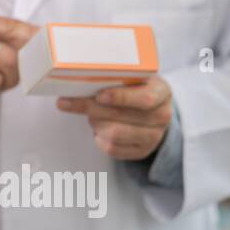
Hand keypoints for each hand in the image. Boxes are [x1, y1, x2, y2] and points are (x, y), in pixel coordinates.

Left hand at [55, 76, 173, 160]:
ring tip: (89, 115)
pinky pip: (112, 149)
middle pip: (121, 116)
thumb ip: (116, 77)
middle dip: (91, 109)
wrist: (153, 110)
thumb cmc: (137, 89)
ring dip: (94, 123)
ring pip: (114, 135)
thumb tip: (80, 77)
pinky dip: (98, 138)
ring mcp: (154, 137)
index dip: (120, 98)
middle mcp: (162, 116)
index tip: (99, 95)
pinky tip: (97, 128)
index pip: (144, 99)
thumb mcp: (135, 77)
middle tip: (68, 102)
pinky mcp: (142, 152)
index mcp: (162, 93)